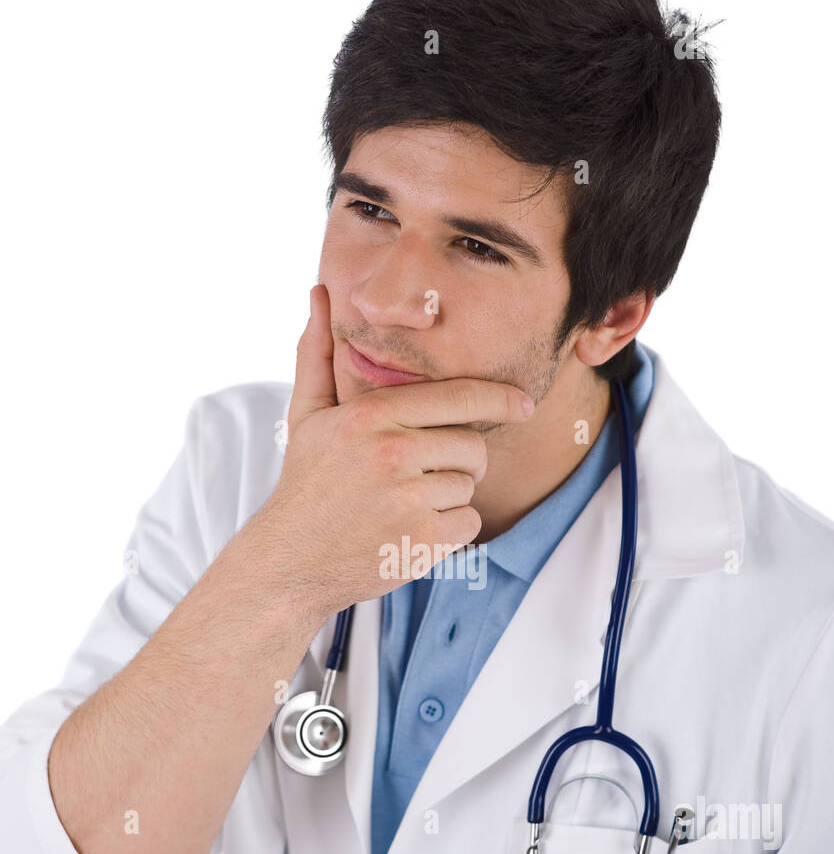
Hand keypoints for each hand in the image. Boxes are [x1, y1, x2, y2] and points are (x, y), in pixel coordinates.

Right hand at [260, 282, 532, 617]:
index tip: (525, 404)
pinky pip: (469, 523)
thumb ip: (318, 352)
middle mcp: (391, 452)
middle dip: (462, 459)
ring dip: (450, 496)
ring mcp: (408, 498)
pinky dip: (450, 531)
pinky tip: (413, 531)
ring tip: (407, 504)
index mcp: (371, 415)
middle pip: (473, 444)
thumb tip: (319, 292)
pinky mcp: (421, 540)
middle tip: (428, 473)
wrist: (289, 561)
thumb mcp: (307, 414)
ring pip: (470, 485)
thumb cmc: (305, 484)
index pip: (459, 396)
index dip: (501, 398)